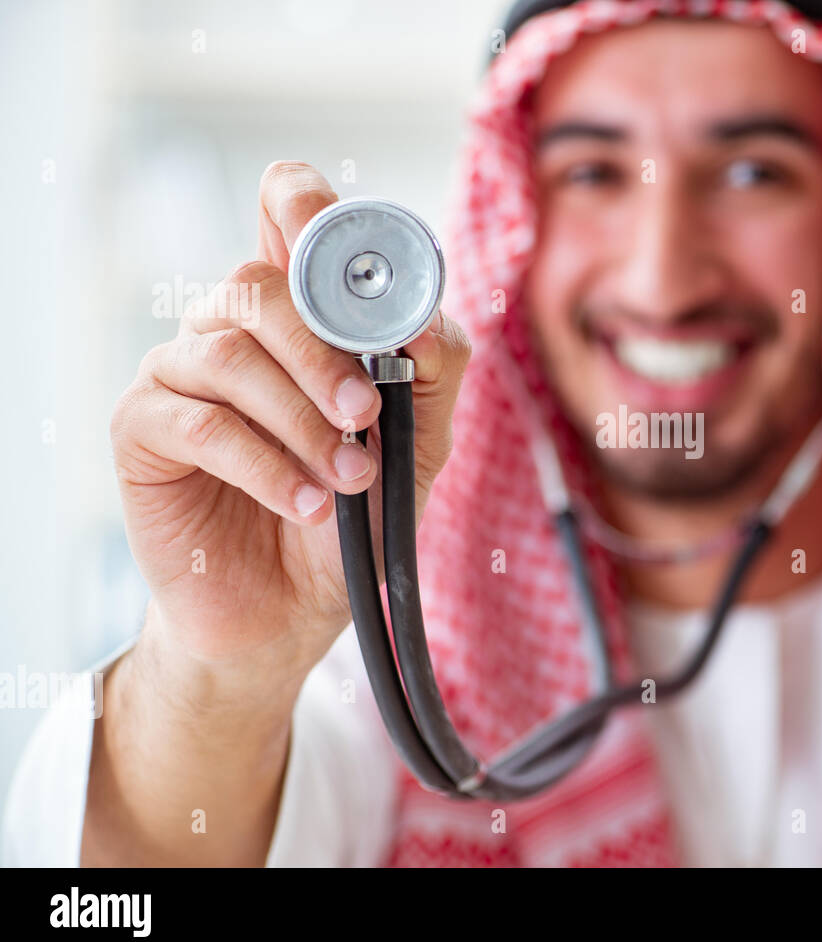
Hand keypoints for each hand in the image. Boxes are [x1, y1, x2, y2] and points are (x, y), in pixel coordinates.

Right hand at [110, 160, 469, 697]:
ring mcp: (178, 371)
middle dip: (324, 351)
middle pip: (257, 282)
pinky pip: (200, 422)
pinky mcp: (143, 429)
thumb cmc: (357, 508)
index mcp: (299, 311)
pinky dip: (265, 464)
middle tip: (366, 415)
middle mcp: (231, 326)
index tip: (352, 260)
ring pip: (229, 352)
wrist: (293, 607)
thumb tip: (424, 319)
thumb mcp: (422, 439)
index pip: (284, 208)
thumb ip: (432, 370)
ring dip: (302, 420)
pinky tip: (308, 503)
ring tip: (348, 479)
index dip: (309, 207)